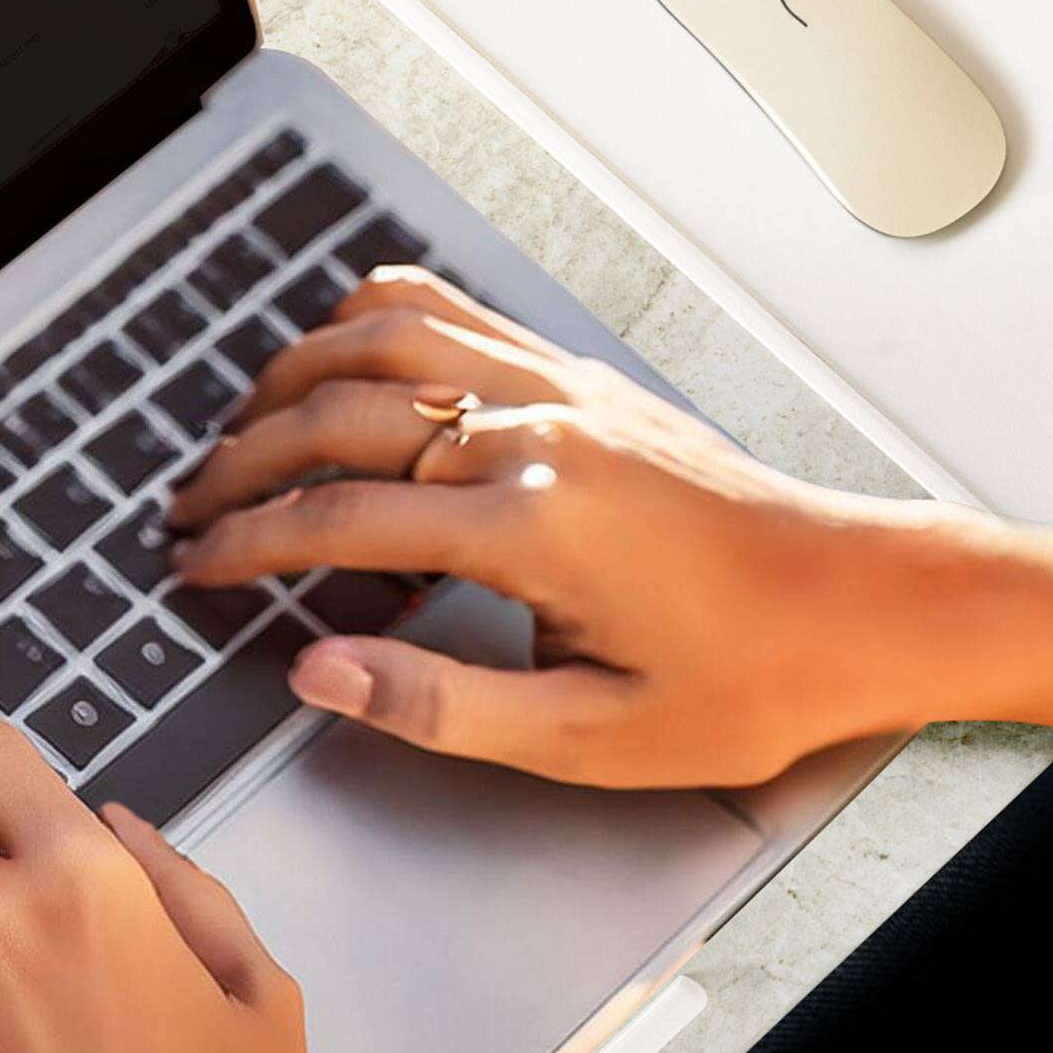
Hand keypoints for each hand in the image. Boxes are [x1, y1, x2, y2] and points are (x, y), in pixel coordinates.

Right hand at [168, 265, 998, 787]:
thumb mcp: (591, 737)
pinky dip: (375, 320)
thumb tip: (320, 673)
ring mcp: (562, 389)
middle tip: (189, 510)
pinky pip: (455, 314)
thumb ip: (441, 705)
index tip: (196, 571)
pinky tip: (340, 350)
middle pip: (341, 414)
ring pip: (386, 339)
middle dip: (245, 463)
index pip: (341, 520)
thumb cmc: (750, 681)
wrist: (862, 606)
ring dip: (294, 376)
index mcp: (531, 526)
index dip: (249, 546)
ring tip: (239, 431)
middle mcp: (537, 433)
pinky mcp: (585, 378)